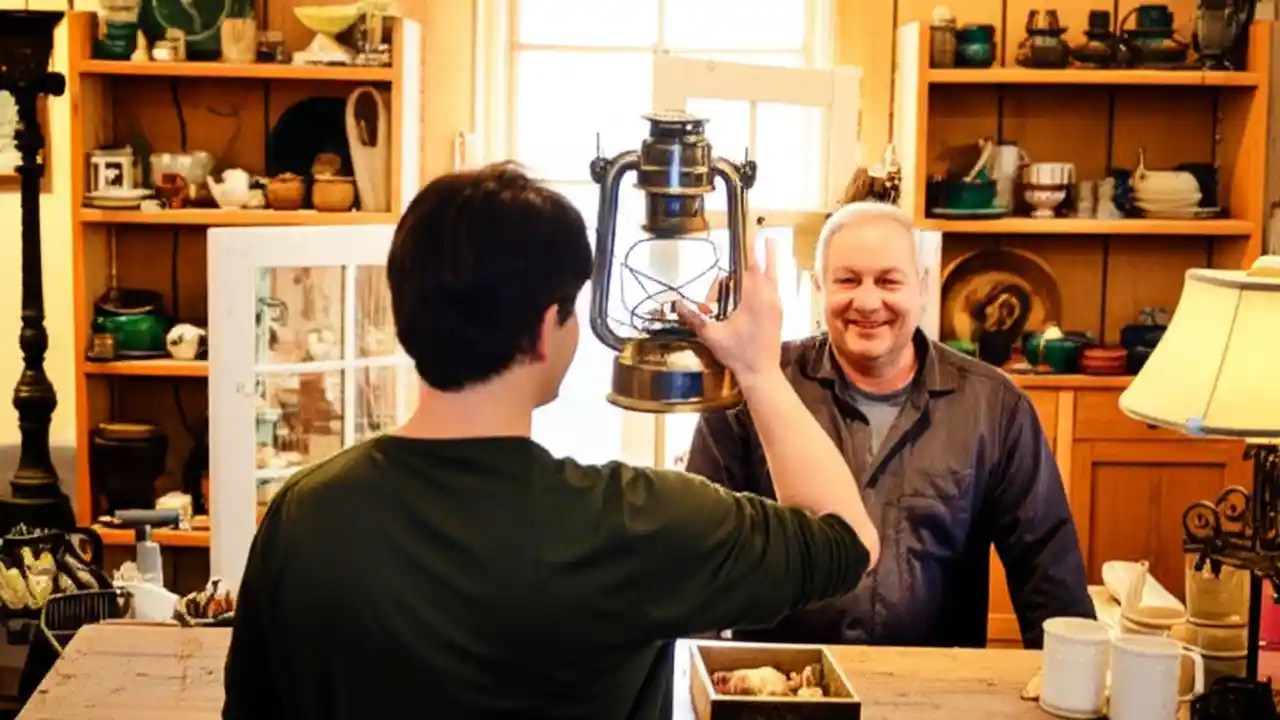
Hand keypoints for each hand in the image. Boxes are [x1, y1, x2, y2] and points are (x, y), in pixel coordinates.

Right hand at [676, 236, 782, 383]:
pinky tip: (761, 285)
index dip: (752, 250)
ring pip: (773, 280)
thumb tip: (677, 305)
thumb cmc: (738, 354)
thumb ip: (694, 318)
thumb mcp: (712, 335)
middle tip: (769, 239)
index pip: (752, 268)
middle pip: (768, 269)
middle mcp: (769, 299)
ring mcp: (777, 307)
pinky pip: (774, 291)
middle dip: (766, 255)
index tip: (756, 236)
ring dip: (768, 268)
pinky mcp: (779, 315)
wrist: (761, 373)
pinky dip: (768, 283)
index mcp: (754, 300)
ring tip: (768, 256)